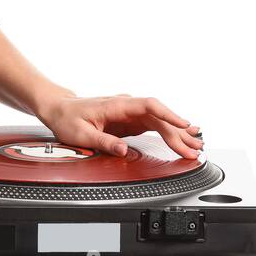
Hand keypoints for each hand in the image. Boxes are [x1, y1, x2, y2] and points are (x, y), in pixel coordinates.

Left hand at [35, 93, 202, 159]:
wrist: (58, 109)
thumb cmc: (66, 118)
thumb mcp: (80, 134)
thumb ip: (103, 141)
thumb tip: (123, 150)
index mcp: (116, 106)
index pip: (148, 105)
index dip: (168, 114)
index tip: (183, 125)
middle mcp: (126, 106)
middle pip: (158, 117)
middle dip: (178, 133)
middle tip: (194, 150)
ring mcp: (129, 113)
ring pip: (159, 121)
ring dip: (177, 134)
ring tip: (196, 146)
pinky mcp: (130, 121)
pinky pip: (154, 125)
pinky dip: (169, 132)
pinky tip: (183, 137)